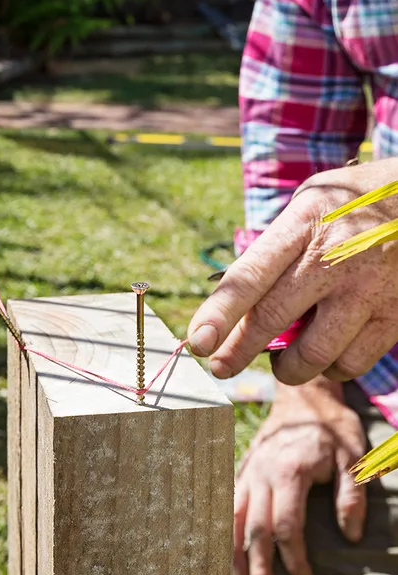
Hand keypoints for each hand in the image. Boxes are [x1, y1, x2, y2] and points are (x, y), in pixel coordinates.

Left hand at [188, 158, 397, 383]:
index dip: (220, 314)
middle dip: (237, 352)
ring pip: (311, 356)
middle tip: (220, 367)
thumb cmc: (352, 206)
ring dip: (287, 368)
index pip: (250, 276)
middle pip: (272, 319)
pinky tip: (326, 353)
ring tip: (283, 362)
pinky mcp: (394, 316)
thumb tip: (234, 305)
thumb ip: (273, 250)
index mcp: (304, 224)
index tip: (197, 342)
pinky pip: (349, 364)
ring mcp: (367, 290)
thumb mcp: (308, 207)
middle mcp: (334, 258)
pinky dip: (330, 368)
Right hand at [234, 378, 366, 574]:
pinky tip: (225, 551)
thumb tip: (350, 536)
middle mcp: (262, 474)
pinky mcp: (242, 471)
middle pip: (256, 530)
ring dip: (235, 553)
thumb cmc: (332, 429)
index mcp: (289, 472)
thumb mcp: (354, 457)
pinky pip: (228, 505)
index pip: (287, 528)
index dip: (295, 560)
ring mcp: (248, 472)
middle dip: (260, 567)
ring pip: (235, 519)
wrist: (303, 397)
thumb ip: (352, 496)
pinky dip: (225, 530)